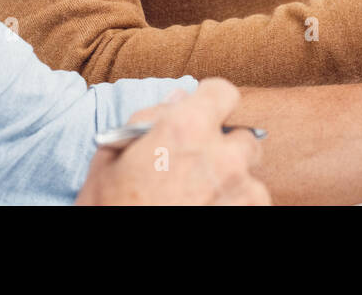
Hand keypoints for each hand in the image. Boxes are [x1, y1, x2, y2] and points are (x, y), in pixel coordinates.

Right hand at [75, 78, 269, 204]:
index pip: (224, 93)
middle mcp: (222, 155)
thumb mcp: (110, 160)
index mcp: (186, 128)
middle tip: (196, 171)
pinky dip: (234, 206)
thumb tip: (178, 99)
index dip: (212, 103)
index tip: (204, 115)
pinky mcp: (252, 214)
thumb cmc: (109, 209)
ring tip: (196, 200)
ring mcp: (242, 190)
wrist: (121, 267)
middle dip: (224, 149)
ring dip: (230, 183)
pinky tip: (204, 212)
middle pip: (242, 137)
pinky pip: (252, 202)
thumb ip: (148, 120)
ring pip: (249, 175)